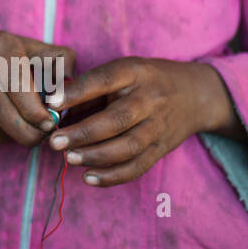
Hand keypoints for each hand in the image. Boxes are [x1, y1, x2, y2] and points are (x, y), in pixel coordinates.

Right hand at [0, 25, 75, 145]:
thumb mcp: (21, 44)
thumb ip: (53, 60)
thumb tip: (74, 85)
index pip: (23, 87)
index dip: (39, 111)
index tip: (52, 119)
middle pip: (10, 114)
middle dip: (34, 131)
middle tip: (47, 131)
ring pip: (0, 130)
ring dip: (21, 136)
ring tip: (30, 129)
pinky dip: (3, 138)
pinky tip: (6, 126)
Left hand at [47, 57, 240, 185]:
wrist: (196, 94)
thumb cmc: (145, 79)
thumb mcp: (122, 70)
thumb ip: (90, 88)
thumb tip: (53, 108)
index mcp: (134, 72)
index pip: (104, 81)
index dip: (77, 92)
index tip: (51, 102)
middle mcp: (149, 100)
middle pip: (117, 120)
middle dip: (84, 133)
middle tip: (55, 141)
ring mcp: (158, 126)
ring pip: (128, 147)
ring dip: (96, 156)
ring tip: (69, 158)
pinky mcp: (162, 149)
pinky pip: (138, 166)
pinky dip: (113, 176)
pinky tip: (89, 177)